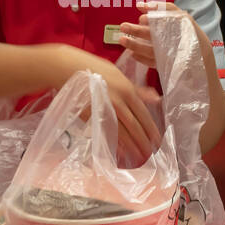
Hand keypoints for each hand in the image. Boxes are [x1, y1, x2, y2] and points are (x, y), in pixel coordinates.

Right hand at [70, 49, 161, 163]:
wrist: (67, 68)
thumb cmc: (95, 68)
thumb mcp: (119, 74)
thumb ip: (138, 89)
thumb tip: (157, 99)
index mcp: (127, 90)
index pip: (143, 114)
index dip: (151, 129)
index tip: (158, 140)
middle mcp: (117, 102)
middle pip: (134, 126)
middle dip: (143, 141)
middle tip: (151, 153)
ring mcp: (103, 110)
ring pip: (121, 132)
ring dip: (131, 146)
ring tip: (139, 156)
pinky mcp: (91, 116)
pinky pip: (105, 133)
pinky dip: (114, 144)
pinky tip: (120, 152)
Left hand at [117, 1, 194, 68]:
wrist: (200, 52)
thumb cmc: (184, 29)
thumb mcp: (178, 14)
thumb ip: (159, 8)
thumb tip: (139, 5)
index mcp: (179, 24)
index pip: (162, 21)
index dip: (150, 20)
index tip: (141, 19)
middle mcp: (175, 39)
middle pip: (154, 36)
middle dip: (137, 31)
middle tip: (123, 26)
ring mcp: (170, 53)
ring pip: (150, 50)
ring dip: (135, 45)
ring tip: (122, 40)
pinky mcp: (166, 64)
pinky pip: (151, 62)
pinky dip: (140, 58)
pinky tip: (132, 53)